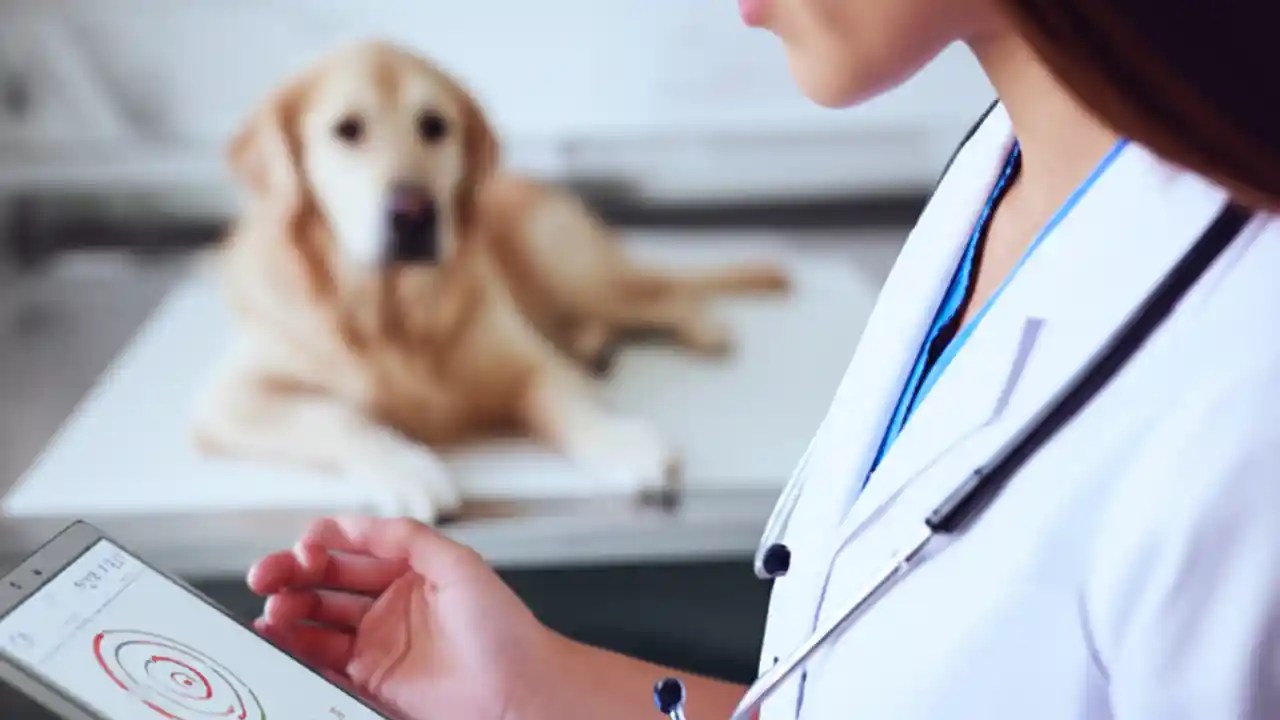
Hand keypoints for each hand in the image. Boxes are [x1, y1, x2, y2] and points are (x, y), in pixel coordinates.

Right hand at [247, 516, 562, 719]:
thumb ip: (407, 537)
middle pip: (324, 583)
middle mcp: (388, 604)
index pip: (351, 548)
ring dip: (287, 611)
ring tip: (271, 610)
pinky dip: (294, 650)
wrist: (521, 693)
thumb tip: (355, 522)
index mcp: (409, 570)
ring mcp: (377, 643)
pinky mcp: (370, 682)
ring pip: (315, 622)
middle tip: (265, 576)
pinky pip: (321, 663)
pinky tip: (276, 638)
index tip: (305, 548)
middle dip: (291, 575)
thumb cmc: (504, 630)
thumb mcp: (459, 564)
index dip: (322, 544)